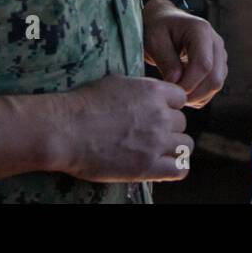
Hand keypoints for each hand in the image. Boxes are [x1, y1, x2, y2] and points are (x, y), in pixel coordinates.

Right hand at [51, 74, 192, 182]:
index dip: (169, 107)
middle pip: (182, 122)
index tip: (157, 114)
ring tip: (157, 151)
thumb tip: (147, 93)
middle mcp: (160, 115)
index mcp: (153, 91)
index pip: (180, 98)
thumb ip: (140, 89)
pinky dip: (176, 168)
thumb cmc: (83, 104)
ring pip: (186, 145)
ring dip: (174, 147)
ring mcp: (156, 141)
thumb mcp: (116, 83)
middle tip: (149, 135)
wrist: (65, 130)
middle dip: (168, 128)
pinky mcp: (147, 166)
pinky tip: (164, 167)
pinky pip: (180, 169)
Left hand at [142, 1, 227, 107]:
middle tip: (172, 95)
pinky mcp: (218, 64)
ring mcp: (220, 54)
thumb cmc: (158, 28)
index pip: (203, 65)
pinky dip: (199, 95)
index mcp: (201, 30)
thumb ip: (166, 61)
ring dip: (196, 95)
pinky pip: (213, 86)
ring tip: (175, 91)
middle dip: (193, 93)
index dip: (188, 83)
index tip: (170, 90)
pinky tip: (183, 89)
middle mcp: (216, 41)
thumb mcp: (155, 40)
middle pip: (215, 78)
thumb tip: (176, 82)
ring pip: (216, 85)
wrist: (165, 20)